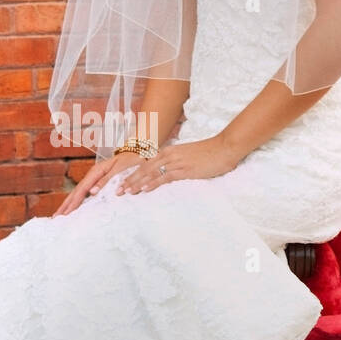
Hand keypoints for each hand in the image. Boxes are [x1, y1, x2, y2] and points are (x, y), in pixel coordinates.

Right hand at [53, 151, 142, 216]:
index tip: (65, 213)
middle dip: (66, 205)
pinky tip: (73, 207)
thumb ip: (106, 180)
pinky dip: (76, 201)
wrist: (138, 152)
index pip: (81, 190)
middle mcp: (92, 175)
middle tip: (56, 217)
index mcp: (96, 171)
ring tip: (60, 215)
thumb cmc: (130, 161)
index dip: (73, 202)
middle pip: (76, 191)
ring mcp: (94, 178)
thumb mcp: (119, 169)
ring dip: (68, 204)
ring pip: (78, 192)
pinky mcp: (97, 181)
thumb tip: (92, 192)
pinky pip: (84, 193)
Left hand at [114, 135, 242, 194]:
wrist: (224, 147)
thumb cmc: (209, 153)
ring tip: (125, 192)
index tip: (122, 182)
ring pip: (151, 173)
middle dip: (129, 179)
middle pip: (144, 168)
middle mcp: (169, 155)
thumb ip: (177, 161)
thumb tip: (169, 171)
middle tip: (117, 191)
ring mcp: (176, 162)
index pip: (146, 163)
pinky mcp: (184, 170)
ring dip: (136, 183)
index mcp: (169, 151)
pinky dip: (153, 183)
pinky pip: (165, 177)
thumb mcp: (188, 155)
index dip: (132, 173)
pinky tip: (144, 190)